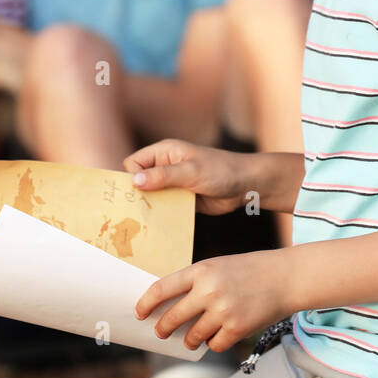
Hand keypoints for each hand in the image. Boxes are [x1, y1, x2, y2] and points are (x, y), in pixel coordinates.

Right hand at [123, 139, 249, 215]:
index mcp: (164, 152)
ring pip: (151, 196)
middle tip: (136, 211)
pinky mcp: (181, 198)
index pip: (134, 163)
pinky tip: (159, 225)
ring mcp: (173, 183)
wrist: (246, 185)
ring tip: (145, 221)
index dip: (132, 177)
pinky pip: (164, 207)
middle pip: (139, 181)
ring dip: (150, 207)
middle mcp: (166, 166)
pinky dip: (161, 214)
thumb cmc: (221, 170)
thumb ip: (163, 176)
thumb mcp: (190, 172)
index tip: (137, 192)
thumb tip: (135, 180)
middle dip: (138, 195)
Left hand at [135, 250, 291, 353]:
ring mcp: (223, 311)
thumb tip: (170, 306)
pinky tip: (218, 335)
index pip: (162, 288)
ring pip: (192, 335)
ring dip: (190, 339)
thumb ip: (196, 282)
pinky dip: (213, 342)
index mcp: (201, 270)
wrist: (285, 276)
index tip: (140, 312)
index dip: (147, 303)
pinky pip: (214, 344)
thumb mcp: (219, 266)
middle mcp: (209, 290)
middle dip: (163, 328)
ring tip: (192, 337)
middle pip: (172, 317)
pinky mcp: (237, 328)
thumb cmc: (251, 270)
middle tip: (161, 332)